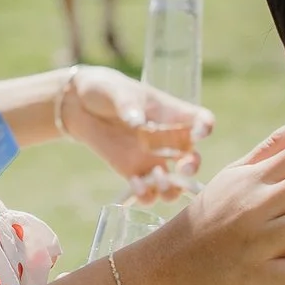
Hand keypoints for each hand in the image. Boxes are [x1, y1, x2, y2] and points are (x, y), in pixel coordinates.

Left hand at [62, 67, 214, 202]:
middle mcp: (167, 139)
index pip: (201, 121)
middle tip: (184, 168)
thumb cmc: (105, 90)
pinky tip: (136, 185)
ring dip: (173, 188)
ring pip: (174, 182)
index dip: (205, 128)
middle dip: (193, 166)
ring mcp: (151, 158)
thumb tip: (137, 122)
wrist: (78, 105)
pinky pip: (147, 191)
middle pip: (193, 157)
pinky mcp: (132, 172)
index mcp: (171, 114)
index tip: (199, 133)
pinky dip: (146, 194)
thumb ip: (128, 105)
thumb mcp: (116, 91)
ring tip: (160, 181)